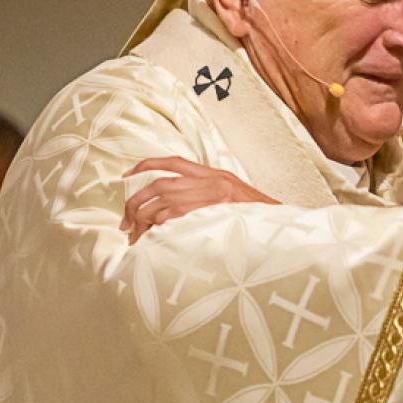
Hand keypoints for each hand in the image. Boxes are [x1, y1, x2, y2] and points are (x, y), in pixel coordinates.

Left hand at [121, 156, 276, 243]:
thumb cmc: (254, 216)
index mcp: (212, 174)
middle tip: (124, 222)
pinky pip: (172, 218)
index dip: (145, 164)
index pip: (172, 162)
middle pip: (159, 185)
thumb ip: (206, 194)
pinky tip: (151, 240)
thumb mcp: (231, 197)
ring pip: (161, 203)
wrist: (277, 225)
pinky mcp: (206, 213)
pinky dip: (157, 229)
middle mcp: (208, 181)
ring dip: (143, 221)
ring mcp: (207, 197)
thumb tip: (174, 208)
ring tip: (134, 238)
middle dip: (135, 203)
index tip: (125, 174)